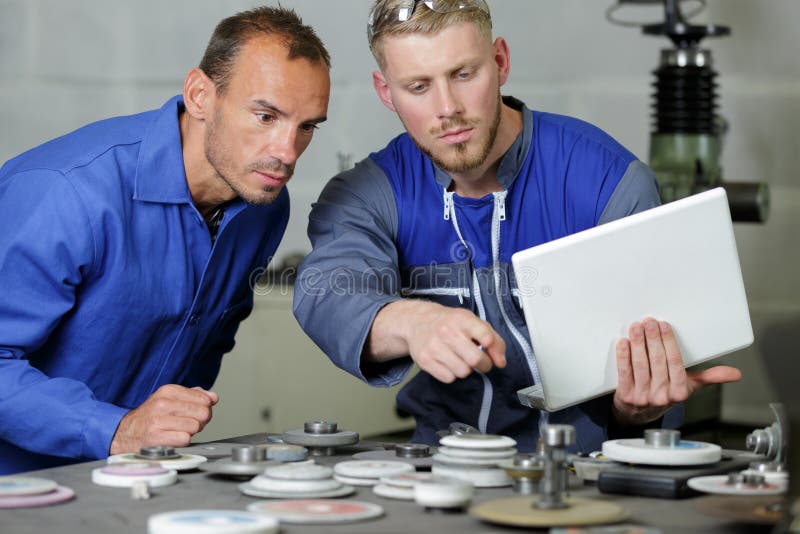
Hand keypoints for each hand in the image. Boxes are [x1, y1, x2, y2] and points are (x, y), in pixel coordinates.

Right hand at [109, 384, 218, 454]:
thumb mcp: (169, 399)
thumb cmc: (151, 417)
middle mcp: (163, 403)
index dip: (204, 408)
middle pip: (203, 412)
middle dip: (201, 421)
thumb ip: (193, 396)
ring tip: (177, 431)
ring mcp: (158, 420)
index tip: (194, 413)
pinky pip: (185, 439)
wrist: (124, 434)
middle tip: (189, 424)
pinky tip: (173, 439)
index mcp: (168, 391)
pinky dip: (182, 442)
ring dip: (190, 432)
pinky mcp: (156, 437)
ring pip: (195, 426)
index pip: (204, 398)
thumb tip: (213, 397)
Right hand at [404, 303, 506, 382]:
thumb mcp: (473, 322)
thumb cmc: (450, 323)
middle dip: (484, 364)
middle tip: (481, 361)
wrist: (417, 321)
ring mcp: (434, 346)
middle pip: (476, 359)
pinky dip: (452, 374)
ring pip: (463, 372)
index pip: (486, 336)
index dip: (493, 348)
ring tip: (461, 360)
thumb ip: (493, 339)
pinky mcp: (424, 360)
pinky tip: (448, 363)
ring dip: (466, 369)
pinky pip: (449, 378)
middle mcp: (447, 331)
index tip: (489, 349)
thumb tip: (501, 362)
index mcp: (462, 319)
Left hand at [612, 317, 740, 425]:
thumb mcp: (689, 386)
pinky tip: (623, 343)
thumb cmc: (665, 394)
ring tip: (636, 328)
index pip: (675, 363)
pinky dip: (623, 357)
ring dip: (638, 344)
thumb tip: (735, 374)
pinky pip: (624, 373)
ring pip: (641, 366)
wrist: (638, 416)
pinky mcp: (625, 396)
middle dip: (652, 339)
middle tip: (649, 322)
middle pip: (657, 362)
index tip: (664, 326)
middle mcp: (662, 396)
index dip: (669, 343)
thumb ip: (709, 377)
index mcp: (680, 391)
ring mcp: (643, 397)